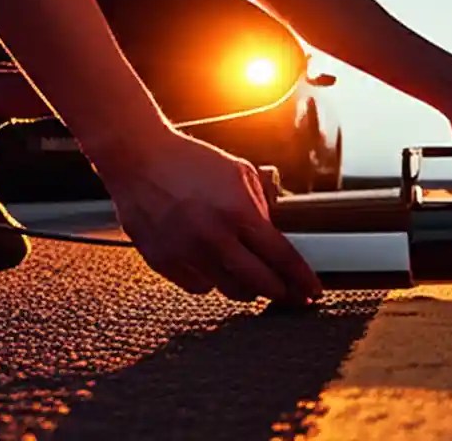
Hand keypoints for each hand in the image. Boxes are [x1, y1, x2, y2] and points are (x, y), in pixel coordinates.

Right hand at [90, 129, 322, 305]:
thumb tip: (276, 234)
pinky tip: (215, 266)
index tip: (312, 291)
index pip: (280, 257)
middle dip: (280, 292)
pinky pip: (198, 285)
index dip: (300, 278)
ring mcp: (185, 252)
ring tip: (254, 278)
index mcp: (238, 212)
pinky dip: (212, 280)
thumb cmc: (190, 161)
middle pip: (258, 283)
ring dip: (247, 287)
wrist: (139, 158)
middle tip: (290, 293)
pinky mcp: (162, 261)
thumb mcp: (241, 172)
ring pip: (229, 289)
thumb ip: (263, 205)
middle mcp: (212, 237)